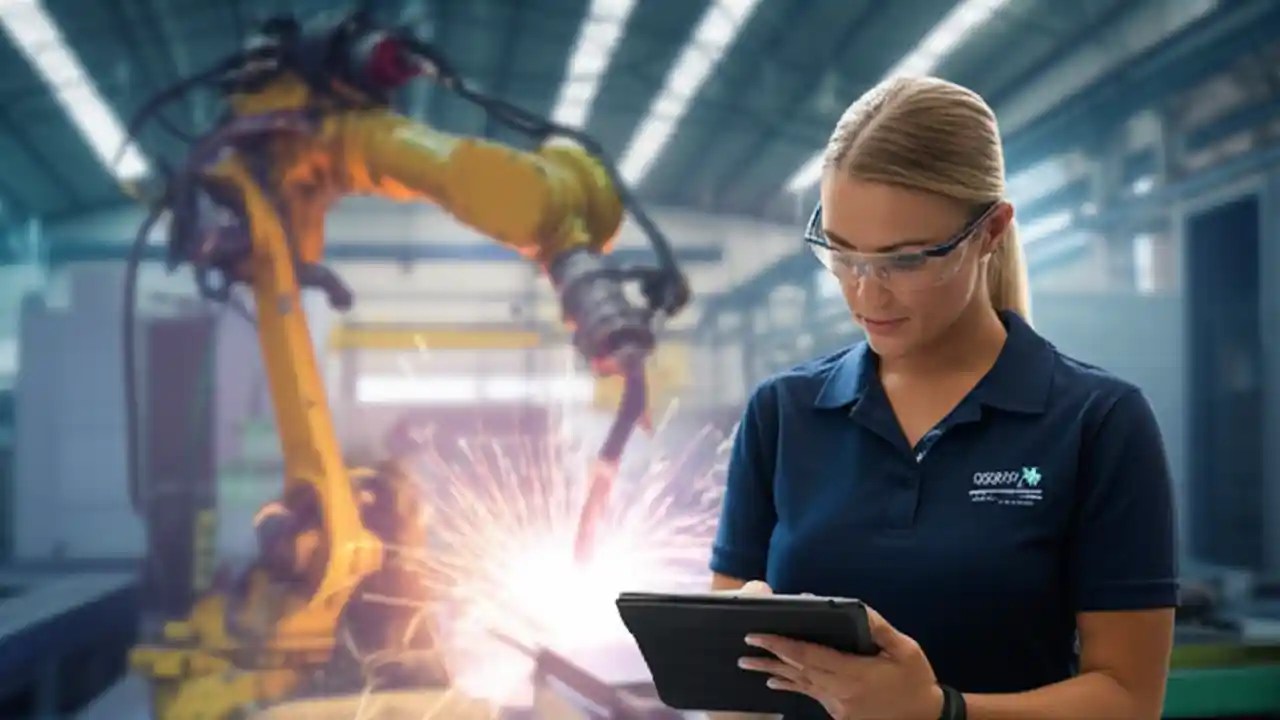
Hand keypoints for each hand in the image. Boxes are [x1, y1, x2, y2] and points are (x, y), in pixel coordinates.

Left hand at [738, 605, 944, 719]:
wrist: (925, 715)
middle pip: (798, 671)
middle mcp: (841, 693)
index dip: (780, 645)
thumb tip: (855, 608)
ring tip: (750, 665)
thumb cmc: (915, 677)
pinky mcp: (839, 714)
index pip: (808, 656)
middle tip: (745, 648)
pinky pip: (811, 695)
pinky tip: (777, 682)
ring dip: (774, 673)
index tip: (758, 636)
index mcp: (854, 674)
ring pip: (801, 685)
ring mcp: (838, 707)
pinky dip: (793, 685)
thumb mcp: (904, 648)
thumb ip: (878, 628)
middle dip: (770, 658)